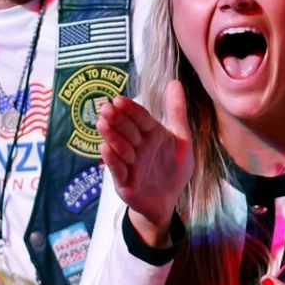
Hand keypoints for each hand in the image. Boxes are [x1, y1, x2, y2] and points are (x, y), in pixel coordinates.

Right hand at [97, 81, 192, 245]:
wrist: (168, 201)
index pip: (141, 119)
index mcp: (152, 134)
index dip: (131, 110)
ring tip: (102, 124)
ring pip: (120, 148)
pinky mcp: (124, 182)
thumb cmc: (173, 168)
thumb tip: (175, 83)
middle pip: (127, 131)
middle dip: (117, 120)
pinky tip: (105, 148)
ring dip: (111, 136)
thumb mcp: (181, 140)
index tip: (119, 99)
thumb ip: (177, 112)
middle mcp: (138, 147)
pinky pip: (118, 170)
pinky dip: (112, 159)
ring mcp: (130, 164)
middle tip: (106, 108)